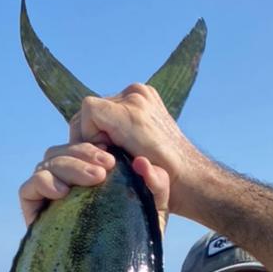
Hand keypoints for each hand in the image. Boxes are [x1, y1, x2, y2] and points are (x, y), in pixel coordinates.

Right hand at [19, 140, 169, 230]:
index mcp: (90, 173)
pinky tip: (62, 193)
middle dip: (83, 154)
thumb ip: (156, 183)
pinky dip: (42, 183)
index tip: (113, 159)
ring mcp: (48, 196)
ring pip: (48, 163)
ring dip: (69, 166)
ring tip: (94, 181)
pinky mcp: (34, 212)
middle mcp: (67, 182)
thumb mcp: (154, 208)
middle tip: (106, 169)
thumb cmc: (140, 237)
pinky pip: (28, 188)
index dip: (93, 147)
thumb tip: (142, 163)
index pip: (81, 147)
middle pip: (63, 151)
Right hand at [69, 83, 204, 212]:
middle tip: (102, 154)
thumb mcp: (125, 170)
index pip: (88, 109)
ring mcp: (142, 92)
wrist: (185, 173)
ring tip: (113, 148)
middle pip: (93, 108)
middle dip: (92, 132)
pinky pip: (116, 104)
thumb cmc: (158, 179)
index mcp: (132, 113)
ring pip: (102, 107)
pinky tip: (123, 139)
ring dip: (102, 127)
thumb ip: (105, 151)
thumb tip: (90, 144)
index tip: (100, 153)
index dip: (87, 133)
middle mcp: (137, 95)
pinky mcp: (146, 94)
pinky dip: (114, 121)